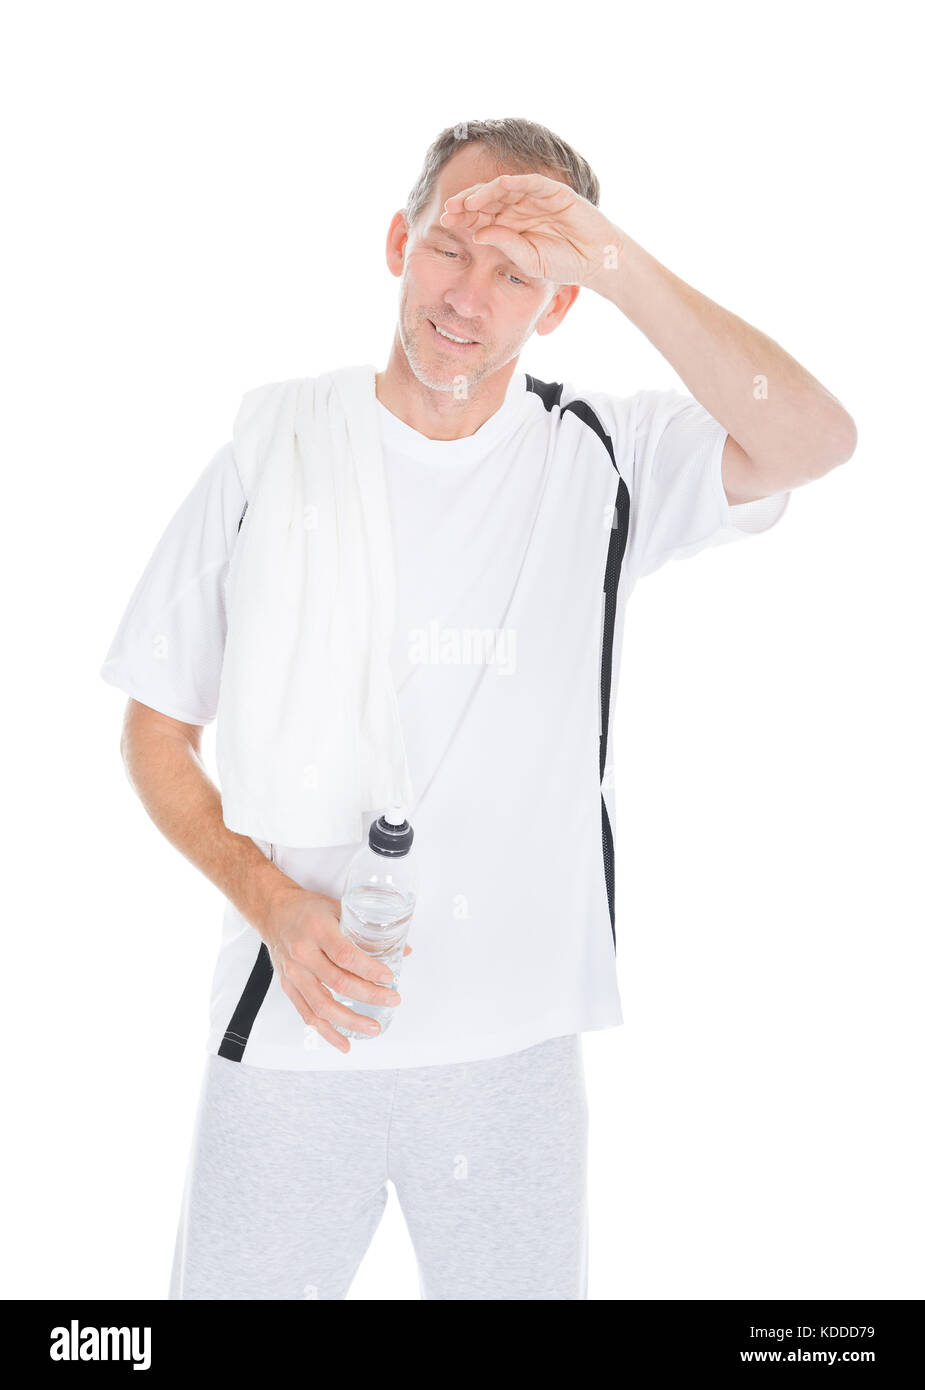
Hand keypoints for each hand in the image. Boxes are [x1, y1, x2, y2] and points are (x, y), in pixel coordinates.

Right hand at [262, 884, 410, 1053]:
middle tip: (392, 1000)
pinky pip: (307, 1014)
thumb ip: (368, 929)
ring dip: (350, 1021)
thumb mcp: (338, 908)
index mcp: (317, 929)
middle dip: (369, 995)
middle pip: (338, 982)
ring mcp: (293, 972)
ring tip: (373, 1028)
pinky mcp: (288, 986)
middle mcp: (302, 953)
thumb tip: (404, 950)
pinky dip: (326, 1031)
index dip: (369, 969)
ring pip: (322, 1005)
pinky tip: (344, 1042)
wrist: (273, 912)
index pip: (346, 955)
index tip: (389, 978)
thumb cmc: (308, 909)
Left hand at [439, 172, 621, 287]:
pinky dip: (515, 182)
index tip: (444, 220)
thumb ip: (505, 246)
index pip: (481, 216)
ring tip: (468, 202)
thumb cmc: (563, 263)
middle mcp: (518, 208)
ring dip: (484, 192)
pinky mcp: (553, 191)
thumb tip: (477, 235)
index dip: (463, 216)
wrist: (595, 260)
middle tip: (449, 208)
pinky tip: (498, 186)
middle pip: (486, 200)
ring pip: (504, 189)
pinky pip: (530, 182)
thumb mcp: (528, 260)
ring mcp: (534, 198)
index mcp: (510, 225)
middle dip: (466, 203)